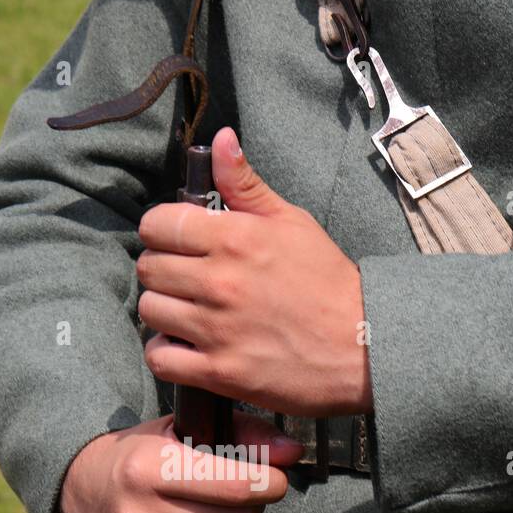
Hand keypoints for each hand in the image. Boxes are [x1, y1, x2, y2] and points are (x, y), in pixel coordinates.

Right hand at [59, 412, 304, 512]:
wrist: (81, 489)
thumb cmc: (144, 454)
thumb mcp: (183, 429)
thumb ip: (242, 434)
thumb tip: (293, 452)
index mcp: (148, 468)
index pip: (236, 485)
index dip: (271, 483)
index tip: (273, 480)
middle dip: (257, 511)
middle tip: (250, 502)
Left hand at [137, 127, 371, 417]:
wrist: (363, 346)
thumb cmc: (328, 283)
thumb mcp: (292, 222)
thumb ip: (246, 184)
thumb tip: (219, 140)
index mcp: (235, 238)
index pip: (158, 224)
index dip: (161, 230)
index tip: (177, 241)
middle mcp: (220, 281)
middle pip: (149, 268)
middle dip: (163, 269)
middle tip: (186, 279)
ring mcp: (217, 329)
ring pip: (149, 311)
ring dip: (163, 311)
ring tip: (187, 312)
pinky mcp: (219, 372)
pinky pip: (160, 358)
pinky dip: (165, 353)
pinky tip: (186, 345)